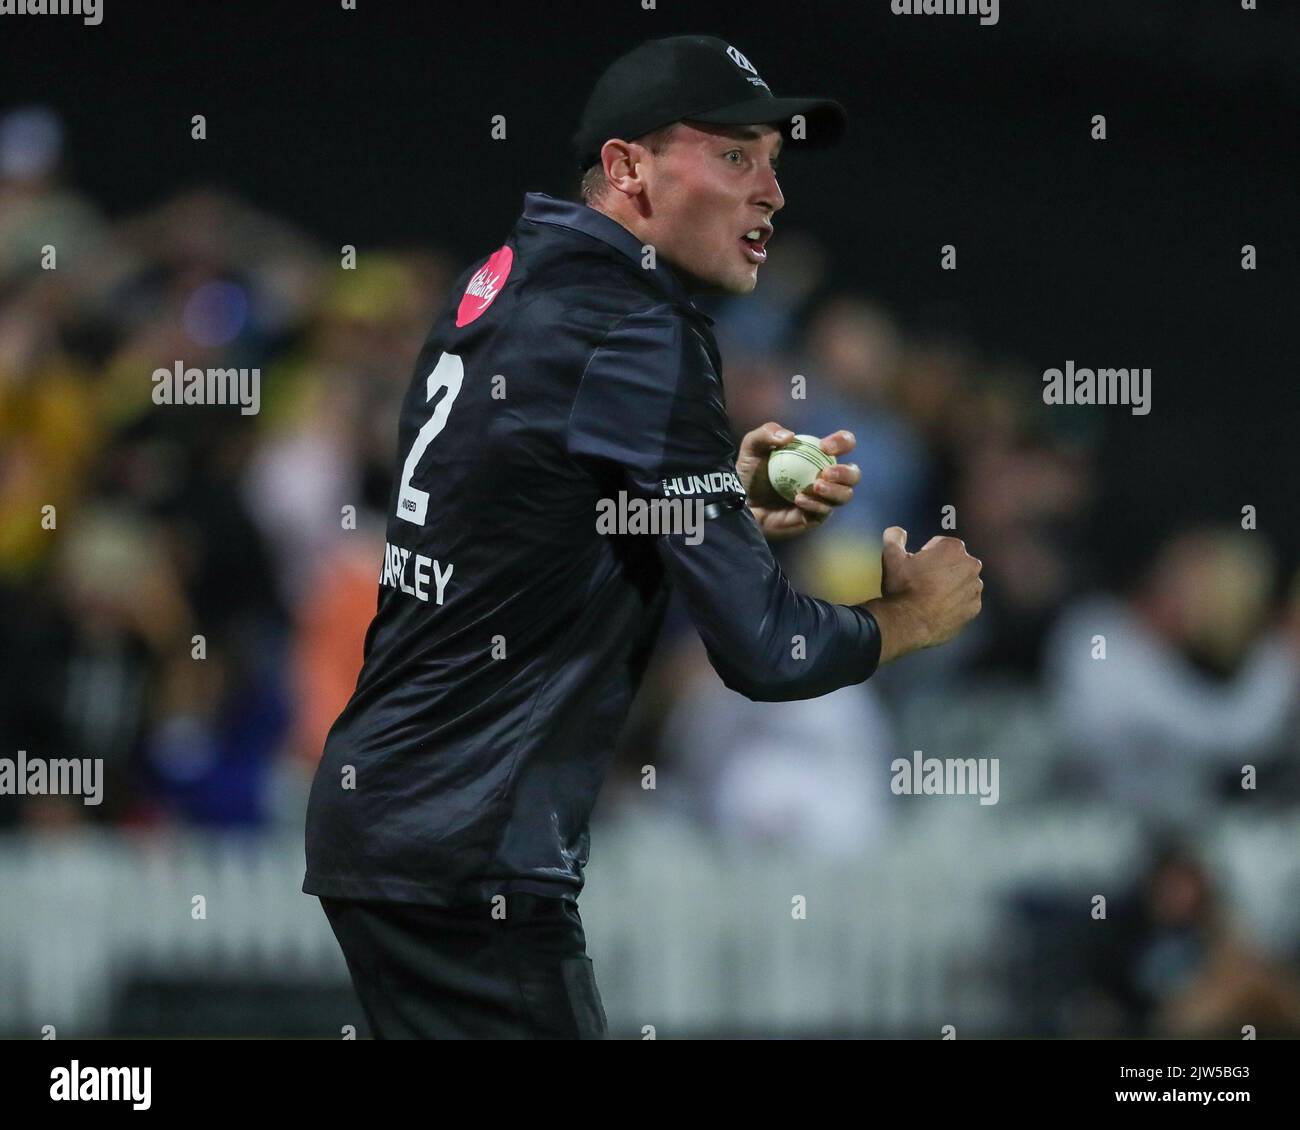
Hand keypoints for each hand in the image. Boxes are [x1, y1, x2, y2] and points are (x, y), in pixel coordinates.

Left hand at [736, 422, 859, 540]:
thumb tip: (789, 436)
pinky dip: (814, 505)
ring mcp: (823, 498)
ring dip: (835, 491)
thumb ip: (767, 433)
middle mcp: (827, 476)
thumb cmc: (749, 471)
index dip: (843, 442)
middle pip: (854, 474)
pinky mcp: (814, 517)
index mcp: (819, 455)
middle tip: (826, 472)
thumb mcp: (752, 446)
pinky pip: (824, 512)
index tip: (824, 446)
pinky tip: (798, 499)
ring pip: (845, 496)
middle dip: (846, 472)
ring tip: (815, 486)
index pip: (845, 444)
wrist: (740, 501)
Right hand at [862, 526, 982, 664]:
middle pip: (954, 562)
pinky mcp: (974, 608)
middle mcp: (971, 565)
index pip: (940, 545)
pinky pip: (965, 601)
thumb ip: (894, 537)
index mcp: (954, 548)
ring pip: (962, 581)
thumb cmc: (902, 586)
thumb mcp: (892, 557)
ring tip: (930, 597)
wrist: (910, 622)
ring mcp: (975, 588)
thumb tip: (897, 531)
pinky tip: (938, 608)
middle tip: (923, 581)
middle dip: (942, 568)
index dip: (926, 554)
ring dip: (950, 585)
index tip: (917, 566)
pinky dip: (955, 602)